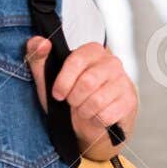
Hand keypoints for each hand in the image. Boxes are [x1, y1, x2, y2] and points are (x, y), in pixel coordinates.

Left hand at [25, 38, 137, 158]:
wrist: (90, 124)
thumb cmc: (69, 97)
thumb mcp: (48, 78)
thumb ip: (38, 56)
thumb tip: (42, 43)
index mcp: (92, 51)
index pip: (76, 60)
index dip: (63, 81)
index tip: (58, 94)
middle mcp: (112, 62)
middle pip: (87, 82)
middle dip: (74, 99)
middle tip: (73, 102)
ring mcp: (123, 81)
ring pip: (97, 101)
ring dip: (84, 111)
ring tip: (84, 109)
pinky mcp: (129, 101)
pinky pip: (107, 115)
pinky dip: (95, 121)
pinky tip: (96, 116)